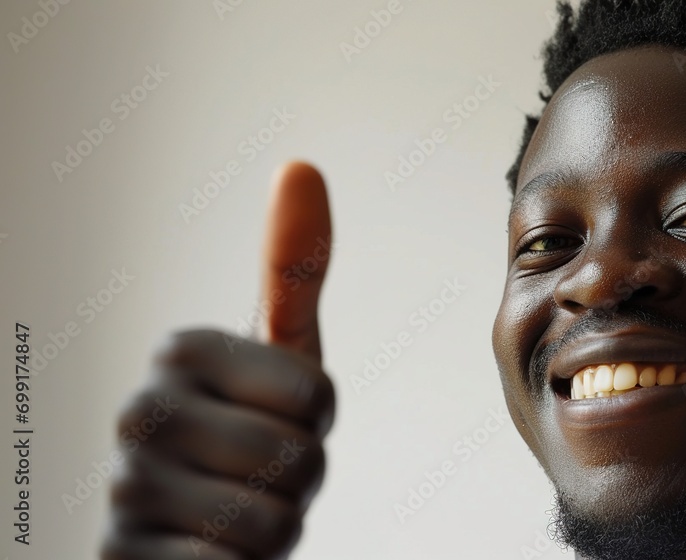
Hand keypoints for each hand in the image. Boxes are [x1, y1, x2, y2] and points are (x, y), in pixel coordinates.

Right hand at [103, 162, 335, 558]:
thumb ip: (292, 270)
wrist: (188, 540)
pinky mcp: (124, 558)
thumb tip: (302, 165)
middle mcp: (141, 409)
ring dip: (274, 529)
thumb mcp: (277, 356)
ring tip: (236, 515)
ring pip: (274, 522)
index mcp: (182, 349)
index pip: (317, 396)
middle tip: (259, 476)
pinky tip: (207, 556)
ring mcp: (125, 489)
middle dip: (299, 481)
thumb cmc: (244, 440)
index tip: (278, 420)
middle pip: (300, 459)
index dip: (317, 423)